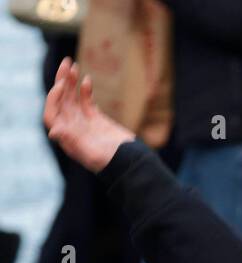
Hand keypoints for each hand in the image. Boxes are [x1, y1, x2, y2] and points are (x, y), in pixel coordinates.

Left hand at [44, 57, 134, 172]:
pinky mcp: (95, 118)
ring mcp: (83, 122)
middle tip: (66, 63)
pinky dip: (85, 89)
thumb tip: (53, 131)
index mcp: (68, 138)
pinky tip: (87, 79)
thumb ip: (72, 141)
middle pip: (60, 102)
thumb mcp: (91, 153)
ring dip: (70, 81)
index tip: (61, 86)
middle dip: (61, 82)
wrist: (132, 163)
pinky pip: (85, 100)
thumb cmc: (112, 161)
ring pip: (71, 97)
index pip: (52, 115)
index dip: (53, 99)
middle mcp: (73, 129)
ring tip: (72, 64)